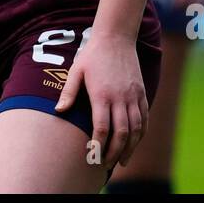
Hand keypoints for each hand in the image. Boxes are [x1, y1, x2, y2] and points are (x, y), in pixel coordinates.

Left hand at [54, 31, 147, 170]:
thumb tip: (58, 111)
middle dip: (115, 153)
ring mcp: (133, 95)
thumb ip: (68, 92)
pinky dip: (141, 133)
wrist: (116, 38)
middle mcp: (120, 97)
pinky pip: (145, 117)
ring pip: (136, 128)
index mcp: (102, 94)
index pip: (102, 128)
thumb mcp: (76, 71)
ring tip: (123, 161)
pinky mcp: (141, 93)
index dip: (99, 145)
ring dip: (130, 147)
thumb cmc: (92, 55)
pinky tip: (135, 142)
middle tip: (107, 164)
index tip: (94, 156)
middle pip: (121, 133)